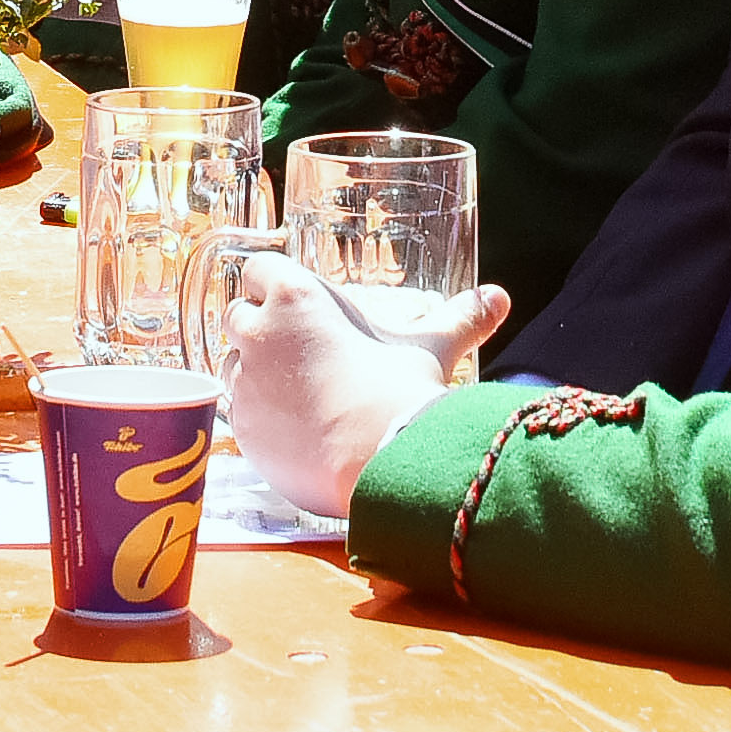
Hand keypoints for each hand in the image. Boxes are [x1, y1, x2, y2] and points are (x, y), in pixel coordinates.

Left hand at [216, 253, 472, 520]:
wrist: (381, 460)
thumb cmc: (401, 392)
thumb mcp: (432, 347)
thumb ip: (461, 319)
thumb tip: (498, 298)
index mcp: (295, 297)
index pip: (260, 271)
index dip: (276, 287)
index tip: (296, 306)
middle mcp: (258, 332)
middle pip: (238, 314)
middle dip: (260, 329)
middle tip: (299, 352)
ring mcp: (245, 383)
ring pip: (231, 364)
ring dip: (253, 373)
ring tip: (295, 393)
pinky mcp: (241, 430)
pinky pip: (236, 413)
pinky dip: (257, 418)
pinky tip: (291, 430)